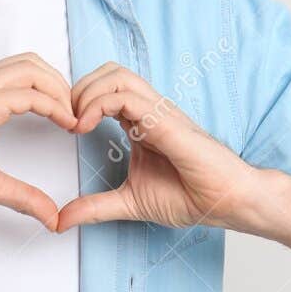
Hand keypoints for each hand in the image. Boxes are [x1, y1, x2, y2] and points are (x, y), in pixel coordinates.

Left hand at [58, 62, 258, 232]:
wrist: (228, 202)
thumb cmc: (192, 195)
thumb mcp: (129, 202)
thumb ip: (95, 207)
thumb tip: (62, 219)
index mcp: (141, 122)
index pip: (106, 88)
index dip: (79, 100)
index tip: (65, 128)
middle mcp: (150, 110)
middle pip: (108, 72)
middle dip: (78, 89)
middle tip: (65, 120)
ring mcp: (159, 112)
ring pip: (116, 76)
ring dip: (87, 93)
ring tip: (76, 122)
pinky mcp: (166, 121)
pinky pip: (128, 98)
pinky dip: (99, 105)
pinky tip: (87, 127)